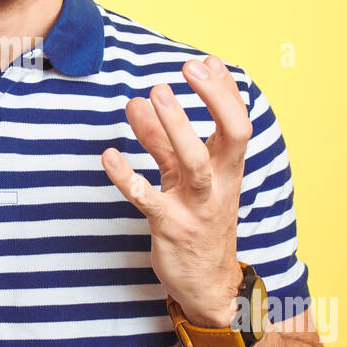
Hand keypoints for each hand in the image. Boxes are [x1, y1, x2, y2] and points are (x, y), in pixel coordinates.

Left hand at [101, 55, 251, 327]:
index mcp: (229, 168)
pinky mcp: (172, 229)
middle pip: (231, 136)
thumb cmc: (197, 221)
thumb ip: (160, 140)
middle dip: (213, 100)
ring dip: (175, 128)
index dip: (224, 91)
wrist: (208, 284)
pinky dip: (128, 178)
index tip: (205, 61)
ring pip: (194, 164)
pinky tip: (108, 156)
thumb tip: (138, 101)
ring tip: (152, 95)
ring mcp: (198, 207)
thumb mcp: (181, 177)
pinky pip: (150, 200)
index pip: (238, 122)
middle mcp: (220, 184)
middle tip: (187, 69)